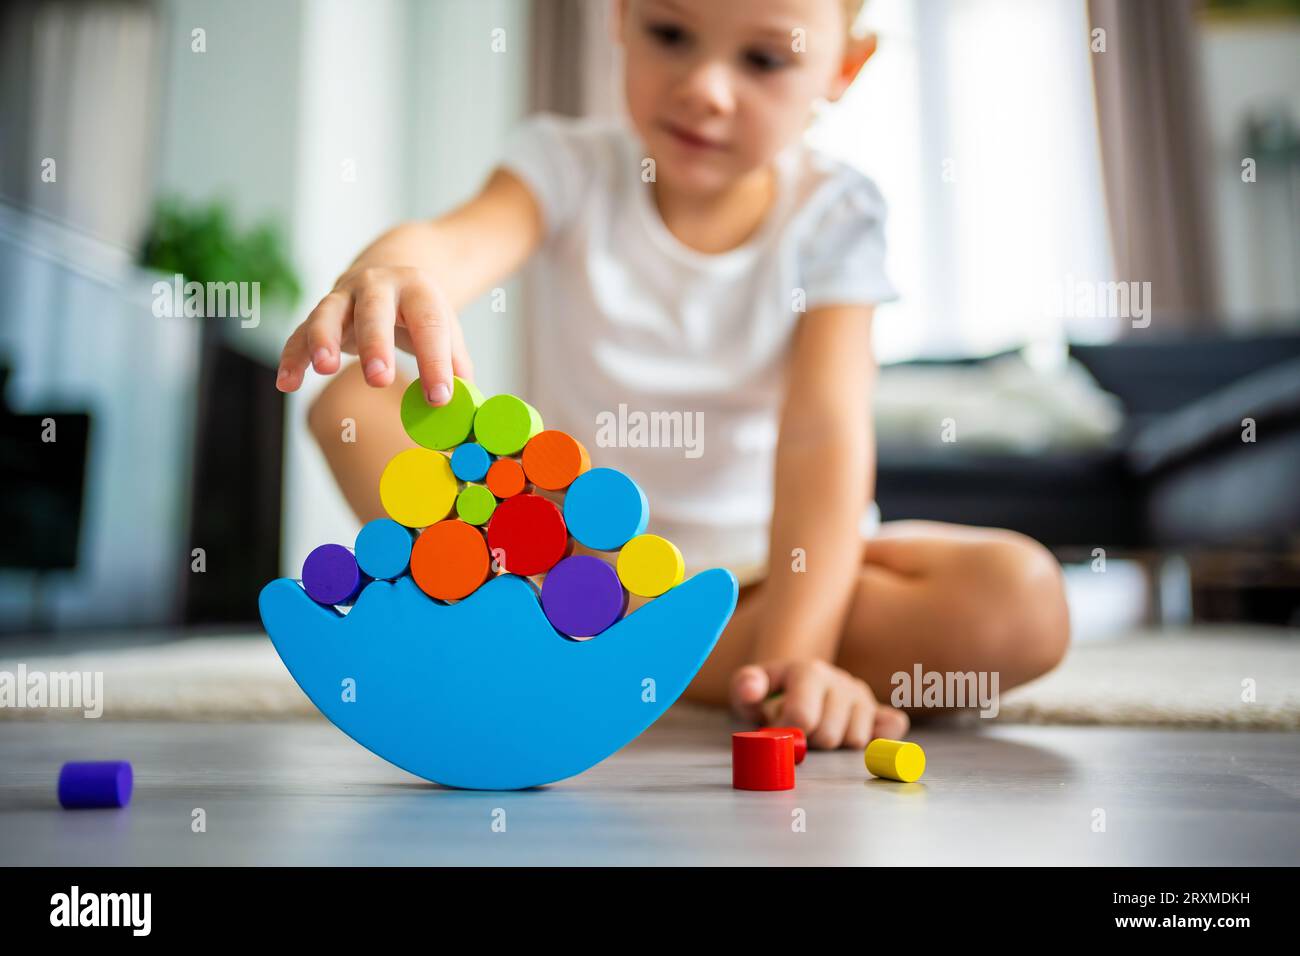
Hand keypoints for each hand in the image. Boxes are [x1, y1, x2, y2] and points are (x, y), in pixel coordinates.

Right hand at [276, 265, 473, 403]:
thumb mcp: (446, 329)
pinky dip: (292, 357)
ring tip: (324, 368)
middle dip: (376, 345)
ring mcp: (344, 296)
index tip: (439, 398)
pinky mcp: (320, 312)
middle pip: (375, 312)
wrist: (390, 271)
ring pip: (329, 313)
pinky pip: (300, 333)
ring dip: (324, 340)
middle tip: (380, 378)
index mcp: (418, 290)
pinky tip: (287, 383)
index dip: (435, 363)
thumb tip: (467, 406)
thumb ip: (456, 365)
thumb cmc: (421, 312)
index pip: (430, 326)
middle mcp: (378, 286)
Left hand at [729, 659, 908, 750]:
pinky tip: (852, 733)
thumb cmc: (771, 691)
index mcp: (809, 671)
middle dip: (809, 741)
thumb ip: (745, 687)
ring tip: (818, 728)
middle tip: (798, 731)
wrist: (797, 679)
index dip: (787, 733)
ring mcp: (861, 695)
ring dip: (833, 743)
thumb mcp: (751, 686)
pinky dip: (878, 738)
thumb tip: (750, 690)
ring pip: (855, 740)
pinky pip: (891, 728)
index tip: (778, 728)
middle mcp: (840, 680)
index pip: (802, 717)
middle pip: (828, 735)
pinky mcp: (878, 710)